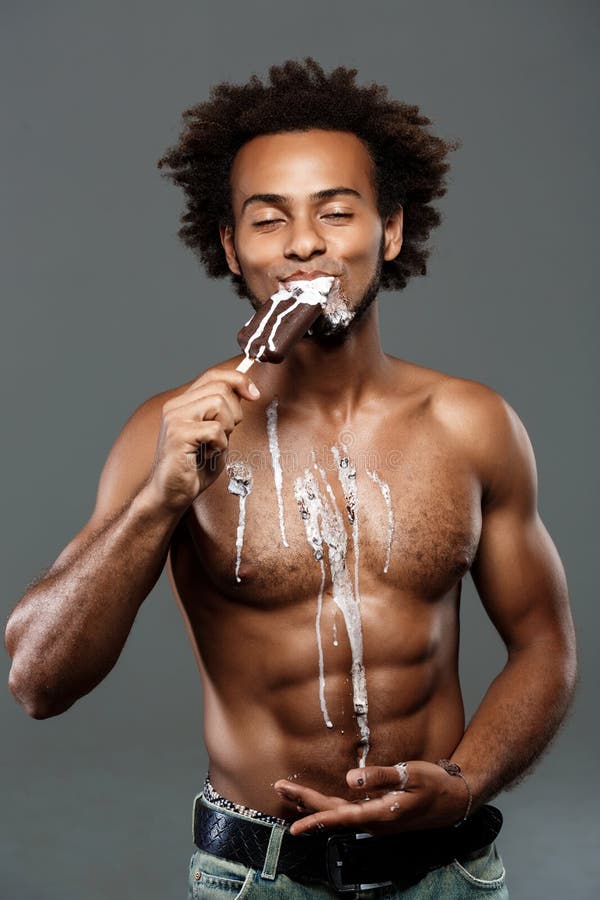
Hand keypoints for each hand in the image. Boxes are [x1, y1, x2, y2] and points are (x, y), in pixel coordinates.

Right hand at [146, 368, 260, 512]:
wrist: (172, 494)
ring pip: (218, 403)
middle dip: (234, 412)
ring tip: (214, 445)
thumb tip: (244, 390)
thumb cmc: (195, 468)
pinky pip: (215, 429)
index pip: (213, 376)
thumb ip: (225, 413)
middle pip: (220, 387)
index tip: (254, 394)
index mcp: (184, 403)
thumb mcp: (216, 434)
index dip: (238, 380)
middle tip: (226, 434)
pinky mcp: (178, 434)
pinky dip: (220, 445)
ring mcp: (175, 418)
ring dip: (226, 428)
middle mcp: (176, 406)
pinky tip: (208, 454)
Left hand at [274, 761, 467, 835]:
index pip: (339, 817)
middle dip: (304, 803)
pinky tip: (318, 802)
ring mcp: (375, 819)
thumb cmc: (434, 784)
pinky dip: (327, 805)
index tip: (294, 827)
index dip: (315, 818)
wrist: (455, 800)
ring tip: (289, 795)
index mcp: (379, 814)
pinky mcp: (377, 813)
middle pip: (331, 813)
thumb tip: (350, 778)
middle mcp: (373, 821)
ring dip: (312, 804)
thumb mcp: (411, 775)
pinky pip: (346, 811)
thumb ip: (380, 776)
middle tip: (279, 788)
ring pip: (337, 813)